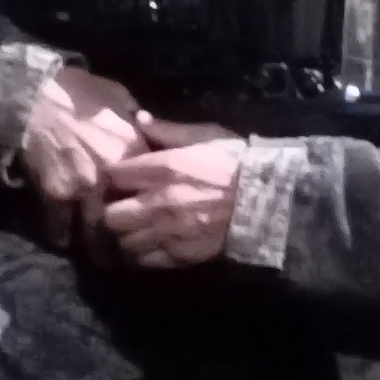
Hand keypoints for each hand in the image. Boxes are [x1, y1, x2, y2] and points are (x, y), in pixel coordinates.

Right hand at [21, 66, 144, 250]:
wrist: (35, 96)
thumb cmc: (79, 90)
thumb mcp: (119, 96)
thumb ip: (137, 120)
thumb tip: (147, 130)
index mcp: (133, 149)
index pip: (150, 189)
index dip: (151, 206)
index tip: (152, 219)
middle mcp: (112, 175)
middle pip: (124, 217)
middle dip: (126, 241)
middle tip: (129, 257)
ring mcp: (83, 187)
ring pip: (93, 229)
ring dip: (96, 249)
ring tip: (101, 261)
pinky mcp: (56, 193)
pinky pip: (59, 224)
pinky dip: (60, 235)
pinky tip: (62, 242)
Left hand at [101, 119, 246, 268]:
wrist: (268, 200)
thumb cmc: (236, 163)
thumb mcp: (206, 136)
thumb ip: (168, 131)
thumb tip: (139, 118)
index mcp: (163, 168)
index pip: (114, 175)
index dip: (114, 177)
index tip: (121, 178)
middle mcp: (159, 202)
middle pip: (111, 215)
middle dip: (115, 210)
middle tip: (125, 207)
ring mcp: (169, 232)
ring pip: (125, 241)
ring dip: (128, 235)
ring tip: (138, 228)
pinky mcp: (181, 254)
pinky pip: (146, 260)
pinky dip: (144, 254)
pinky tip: (153, 244)